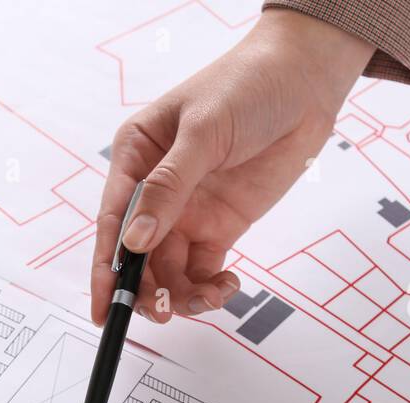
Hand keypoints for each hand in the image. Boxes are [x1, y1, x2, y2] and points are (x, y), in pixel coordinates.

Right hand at [91, 9, 373, 324]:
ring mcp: (186, 211)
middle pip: (136, 255)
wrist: (305, 82)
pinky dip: (209, 287)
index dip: (104, 268)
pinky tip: (227, 285)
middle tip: (162, 312)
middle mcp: (154, 189)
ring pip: (168, 270)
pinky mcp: (218, 227)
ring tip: (208, 298)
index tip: (105, 307)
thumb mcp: (204, 132)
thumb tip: (134, 241)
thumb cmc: (246, 86)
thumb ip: (169, 187)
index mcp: (135, 156)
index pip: (111, 220)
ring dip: (180, 294)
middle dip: (145, 289)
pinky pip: (202, 270)